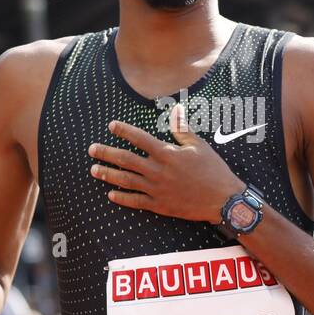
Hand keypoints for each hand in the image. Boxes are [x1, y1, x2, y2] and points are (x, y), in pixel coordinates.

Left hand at [88, 104, 244, 222]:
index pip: (140, 139)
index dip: (124, 131)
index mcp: (167, 154)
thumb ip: (182, 129)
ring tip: (94, 170)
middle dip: (106, 153)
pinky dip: (122, 198)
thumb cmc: (213, 170)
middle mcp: (158, 171)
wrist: (221, 200)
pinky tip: (111, 194)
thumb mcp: (199, 146)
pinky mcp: (159, 205)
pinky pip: (136, 202)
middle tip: (92, 150)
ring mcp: (157, 189)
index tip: (112, 126)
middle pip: (126, 160)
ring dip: (108, 174)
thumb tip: (176, 109)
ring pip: (126, 181)